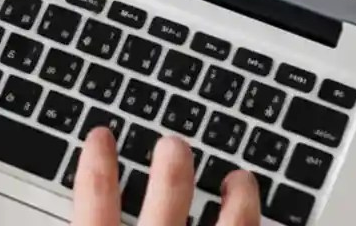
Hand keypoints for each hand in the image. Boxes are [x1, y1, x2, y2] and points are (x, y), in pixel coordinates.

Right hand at [72, 127, 260, 224]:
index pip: (97, 202)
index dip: (97, 165)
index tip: (101, 138)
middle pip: (170, 195)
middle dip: (174, 163)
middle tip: (174, 144)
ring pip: (232, 224)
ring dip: (238, 198)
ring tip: (240, 179)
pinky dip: (254, 223)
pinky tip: (257, 221)